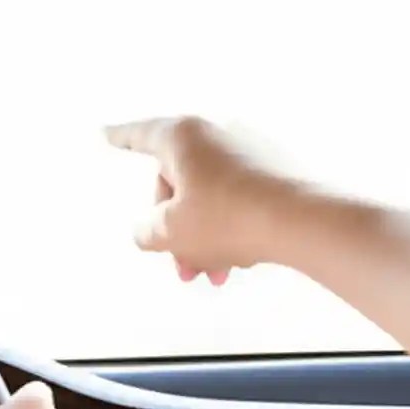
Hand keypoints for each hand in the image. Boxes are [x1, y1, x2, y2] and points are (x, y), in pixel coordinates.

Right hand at [106, 116, 296, 283]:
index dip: (120, 138)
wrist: (304, 221)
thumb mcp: (171, 232)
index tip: (105, 134)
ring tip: (211, 275)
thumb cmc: (229, 218)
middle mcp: (216, 133)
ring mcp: (249, 148)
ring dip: (204, 239)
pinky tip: (238, 261)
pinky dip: (232, 228)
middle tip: (181, 267)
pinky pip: (240, 199)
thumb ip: (147, 231)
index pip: (140, 135)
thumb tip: (149, 230)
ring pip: (211, 197)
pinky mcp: (276, 168)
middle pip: (178, 182)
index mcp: (182, 137)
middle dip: (175, 230)